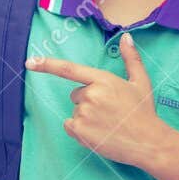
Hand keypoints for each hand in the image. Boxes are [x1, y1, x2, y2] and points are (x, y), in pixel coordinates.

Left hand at [24, 31, 177, 169]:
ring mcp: (84, 114)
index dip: (47, 65)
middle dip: (88, 100)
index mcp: (104, 80)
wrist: (148, 142)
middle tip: (109, 110)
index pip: (69, 69)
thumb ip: (131, 58)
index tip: (29, 62)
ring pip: (75, 111)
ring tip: (107, 123)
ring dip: (86, 116)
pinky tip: (98, 132)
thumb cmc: (143, 112)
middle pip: (76, 94)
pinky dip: (79, 130)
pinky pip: (69, 126)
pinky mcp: (79, 131)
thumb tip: (126, 37)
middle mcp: (91, 95)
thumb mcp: (140, 82)